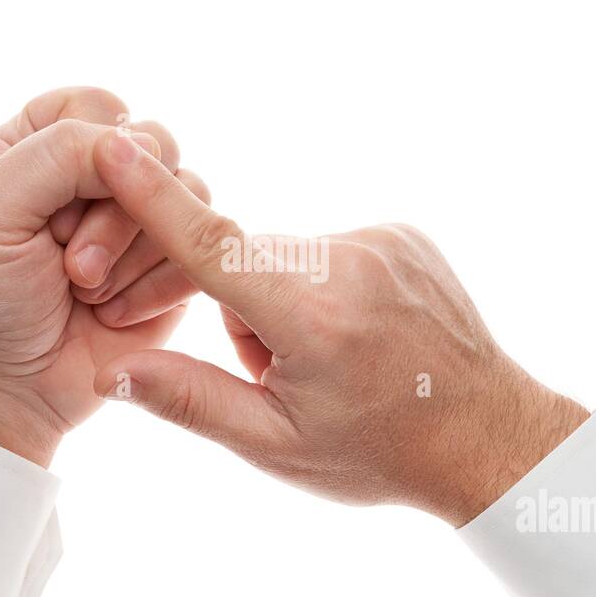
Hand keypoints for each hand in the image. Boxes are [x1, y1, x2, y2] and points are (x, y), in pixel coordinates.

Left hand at [0, 87, 208, 465]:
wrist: (12, 388)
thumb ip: (63, 151)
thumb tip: (145, 145)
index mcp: (42, 142)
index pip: (98, 108)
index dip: (88, 156)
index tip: (51, 211)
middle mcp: (96, 173)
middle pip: (153, 149)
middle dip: (114, 216)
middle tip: (74, 270)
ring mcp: (140, 218)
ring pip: (185, 195)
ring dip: (135, 255)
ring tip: (91, 294)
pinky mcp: (175, 263)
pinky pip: (204, 245)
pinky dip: (160, 284)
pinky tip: (118, 313)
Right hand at [88, 133, 587, 524]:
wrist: (485, 434)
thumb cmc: (376, 451)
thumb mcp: (274, 444)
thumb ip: (189, 399)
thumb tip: (110, 371)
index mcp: (313, 318)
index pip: (213, 247)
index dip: (156, 199)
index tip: (114, 146)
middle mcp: (350, 263)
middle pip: (245, 259)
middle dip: (244, 309)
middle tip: (291, 371)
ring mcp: (383, 241)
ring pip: (285, 254)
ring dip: (285, 298)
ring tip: (334, 355)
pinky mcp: (403, 232)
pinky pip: (327, 247)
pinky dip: (324, 284)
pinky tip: (362, 331)